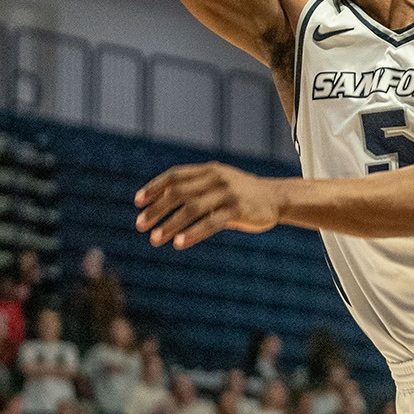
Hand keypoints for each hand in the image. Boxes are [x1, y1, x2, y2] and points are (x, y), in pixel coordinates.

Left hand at [135, 162, 282, 248]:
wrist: (275, 198)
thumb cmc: (240, 194)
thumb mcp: (218, 184)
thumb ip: (195, 189)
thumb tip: (160, 203)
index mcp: (208, 170)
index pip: (175, 175)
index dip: (154, 187)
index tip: (137, 202)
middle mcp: (216, 178)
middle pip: (178, 192)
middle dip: (156, 209)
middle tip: (140, 225)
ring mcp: (228, 193)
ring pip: (192, 208)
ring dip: (170, 224)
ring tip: (155, 239)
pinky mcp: (238, 210)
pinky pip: (211, 222)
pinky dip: (193, 233)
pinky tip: (179, 243)